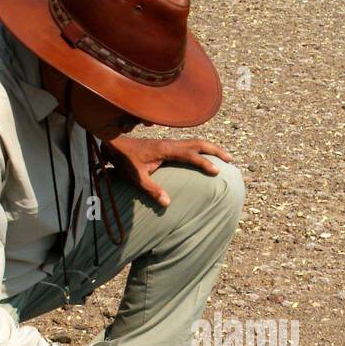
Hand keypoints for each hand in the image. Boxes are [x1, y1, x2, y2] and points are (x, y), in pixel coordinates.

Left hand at [104, 137, 232, 207]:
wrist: (114, 144)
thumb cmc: (125, 161)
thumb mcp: (136, 178)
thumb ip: (151, 190)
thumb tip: (168, 203)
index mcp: (165, 150)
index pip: (190, 155)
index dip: (204, 163)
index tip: (216, 171)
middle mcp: (170, 144)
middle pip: (199, 143)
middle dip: (216, 150)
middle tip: (230, 160)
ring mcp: (170, 143)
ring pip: (195, 142)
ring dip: (210, 148)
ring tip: (224, 157)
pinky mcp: (168, 145)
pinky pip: (189, 144)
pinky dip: (201, 148)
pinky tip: (205, 156)